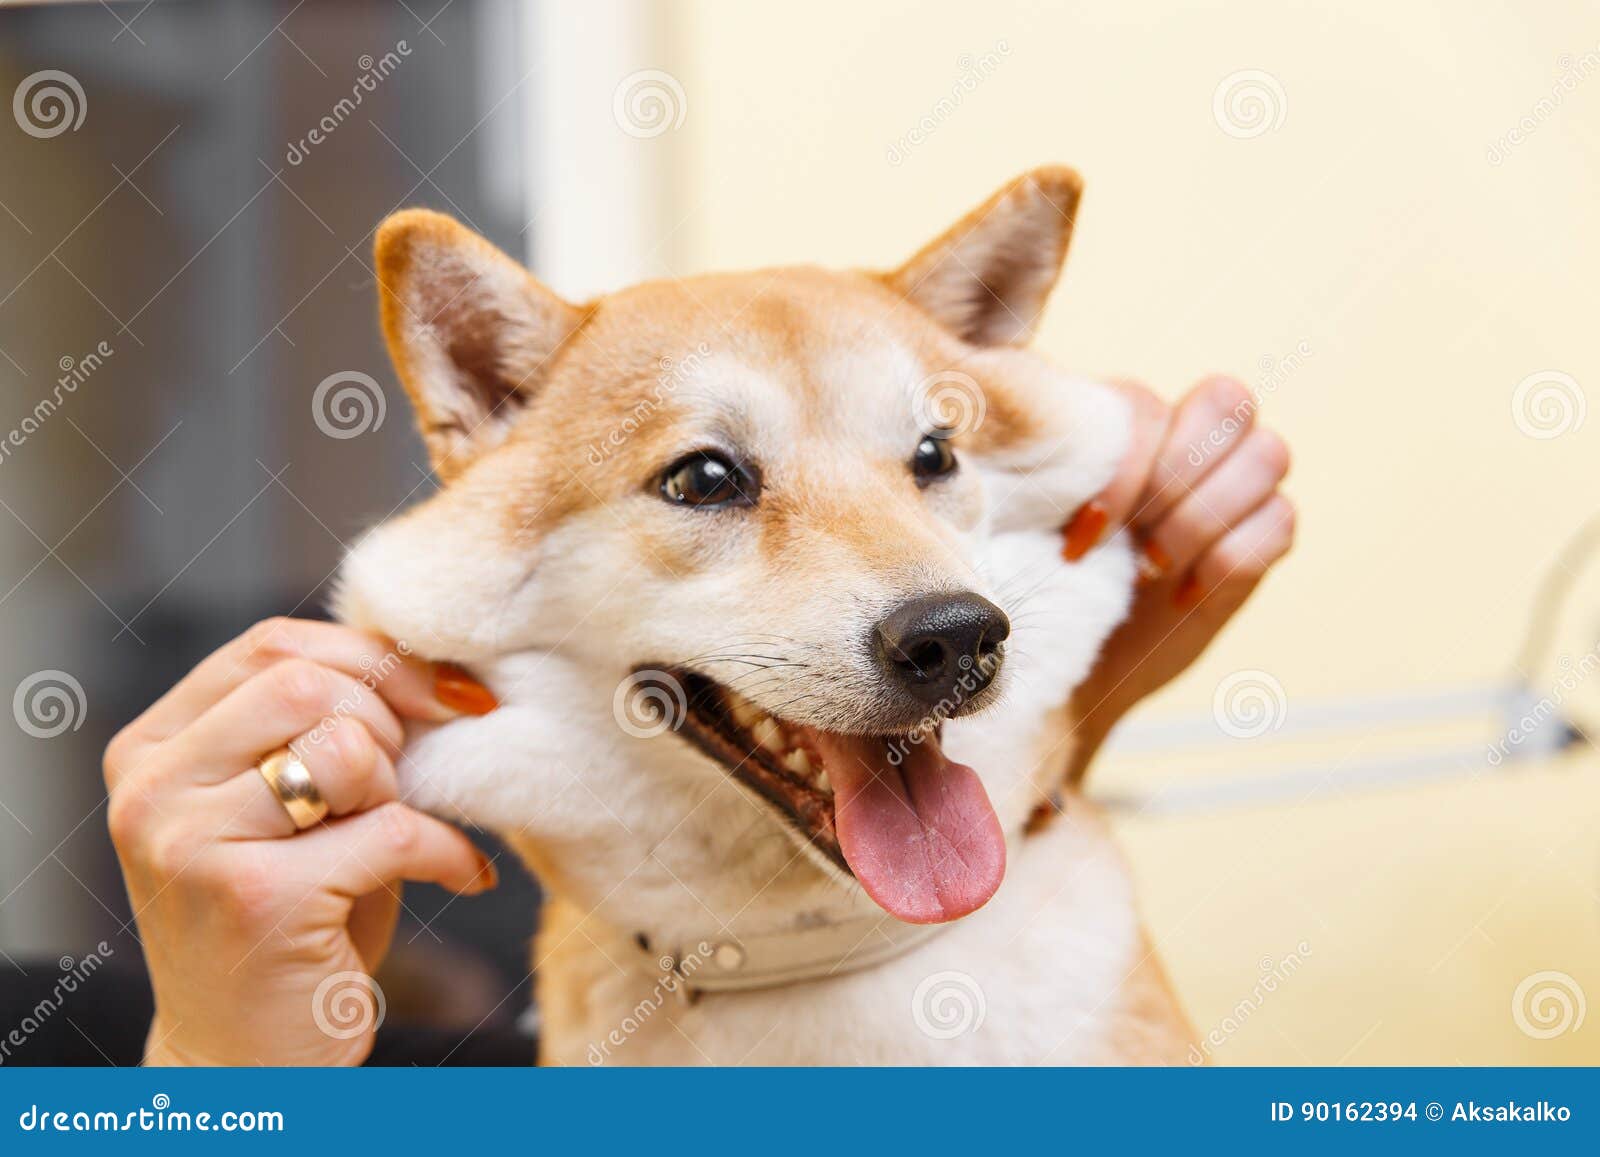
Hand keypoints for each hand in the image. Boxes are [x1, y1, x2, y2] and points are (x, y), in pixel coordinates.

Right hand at [103, 618, 498, 1065]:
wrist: (246, 1060)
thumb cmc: (289, 915)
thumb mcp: (292, 803)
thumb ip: (326, 724)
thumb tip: (442, 664)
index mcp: (154, 749)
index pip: (273, 646)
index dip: (373, 658)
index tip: (444, 693)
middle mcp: (154, 790)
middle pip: (307, 684)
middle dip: (386, 723)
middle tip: (407, 781)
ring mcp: (192, 845)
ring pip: (343, 749)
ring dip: (398, 789)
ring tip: (396, 835)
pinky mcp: (257, 899)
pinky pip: (393, 830)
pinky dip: (448, 850)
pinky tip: (461, 873)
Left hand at [1062, 376, 1295, 778]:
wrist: (1073, 658)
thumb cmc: (1047, 578)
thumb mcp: (1039, 521)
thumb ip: (1055, 472)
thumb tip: (1048, 455)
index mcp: (1132, 418)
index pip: (1149, 405)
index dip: (1122, 473)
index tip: (1083, 537)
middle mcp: (1194, 436)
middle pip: (1229, 401)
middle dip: (1173, 479)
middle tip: (1132, 542)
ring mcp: (1239, 483)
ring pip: (1267, 454)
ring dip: (1200, 519)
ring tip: (1151, 567)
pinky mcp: (1265, 535)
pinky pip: (1279, 522)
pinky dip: (1226, 561)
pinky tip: (1181, 593)